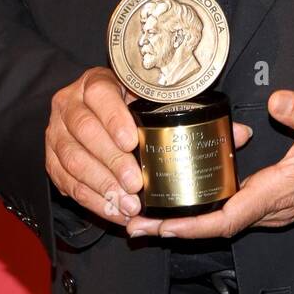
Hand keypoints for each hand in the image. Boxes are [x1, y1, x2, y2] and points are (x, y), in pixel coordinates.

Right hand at [45, 66, 252, 225]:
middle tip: (135, 184)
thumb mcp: (154, 102)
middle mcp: (70, 104)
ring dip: (101, 184)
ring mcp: (56, 133)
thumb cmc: (129, 107)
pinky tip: (112, 210)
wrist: (89, 112)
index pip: (100, 96)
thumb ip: (193, 116)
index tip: (132, 141)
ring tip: (127, 204)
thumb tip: (240, 134)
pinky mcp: (52, 159)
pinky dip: (90, 199)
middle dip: (110, 161)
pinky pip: (66, 182)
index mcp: (96, 82)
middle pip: (84, 131)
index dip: (114, 119)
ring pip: (73, 159)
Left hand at [125, 89, 293, 239]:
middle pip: (215, 227)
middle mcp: (272, 208)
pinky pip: (231, 214)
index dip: (193, 225)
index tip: (162, 225)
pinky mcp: (271, 203)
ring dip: (185, 222)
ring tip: (146, 214)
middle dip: (174, 227)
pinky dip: (203, 214)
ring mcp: (272, 209)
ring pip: (221, 223)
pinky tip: (184, 201)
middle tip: (132, 220)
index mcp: (280, 190)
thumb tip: (276, 101)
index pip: (229, 217)